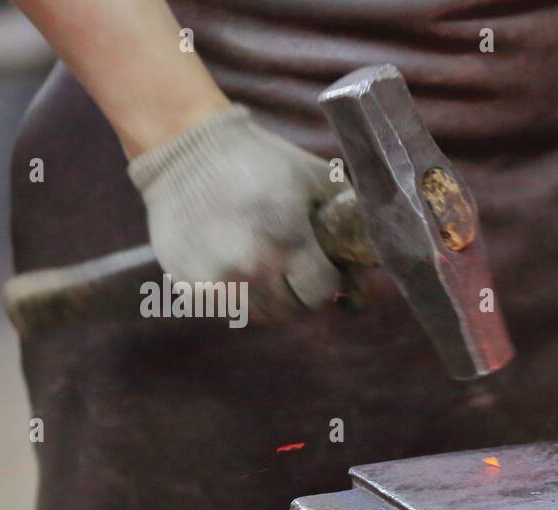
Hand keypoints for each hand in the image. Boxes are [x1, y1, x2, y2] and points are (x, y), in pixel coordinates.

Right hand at [129, 105, 344, 319]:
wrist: (186, 148)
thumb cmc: (262, 161)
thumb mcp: (316, 180)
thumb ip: (349, 223)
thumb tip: (370, 267)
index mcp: (289, 239)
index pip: (323, 291)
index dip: (329, 279)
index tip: (323, 264)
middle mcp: (254, 265)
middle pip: (293, 308)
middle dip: (302, 290)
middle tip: (295, 266)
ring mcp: (219, 279)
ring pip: (261, 314)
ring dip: (271, 297)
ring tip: (267, 265)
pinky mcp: (191, 285)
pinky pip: (227, 308)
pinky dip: (238, 295)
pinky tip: (237, 266)